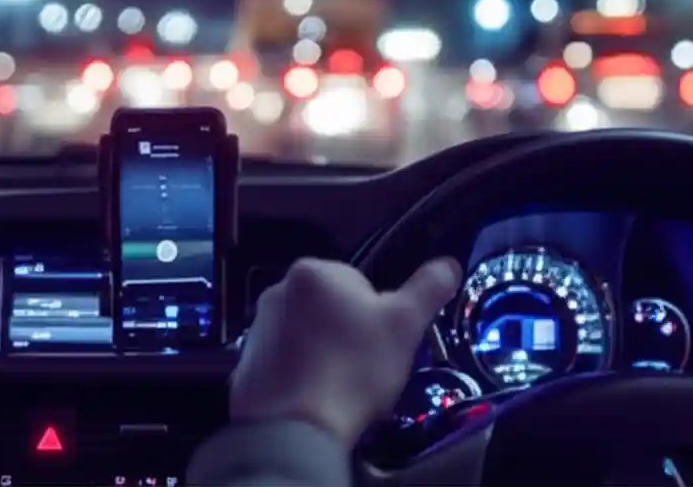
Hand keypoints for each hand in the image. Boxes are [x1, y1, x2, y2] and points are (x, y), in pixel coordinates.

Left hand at [230, 256, 461, 447]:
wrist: (295, 428)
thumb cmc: (353, 368)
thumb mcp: (404, 326)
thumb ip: (427, 289)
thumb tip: (447, 264)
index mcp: (314, 271)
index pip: (358, 285)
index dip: (376, 317)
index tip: (379, 345)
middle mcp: (277, 290)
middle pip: (330, 308)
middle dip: (347, 333)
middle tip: (363, 368)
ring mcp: (256, 328)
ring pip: (306, 335)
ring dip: (322, 353)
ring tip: (337, 386)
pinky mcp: (244, 363)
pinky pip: (283, 363)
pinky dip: (299, 375)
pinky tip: (313, 397)